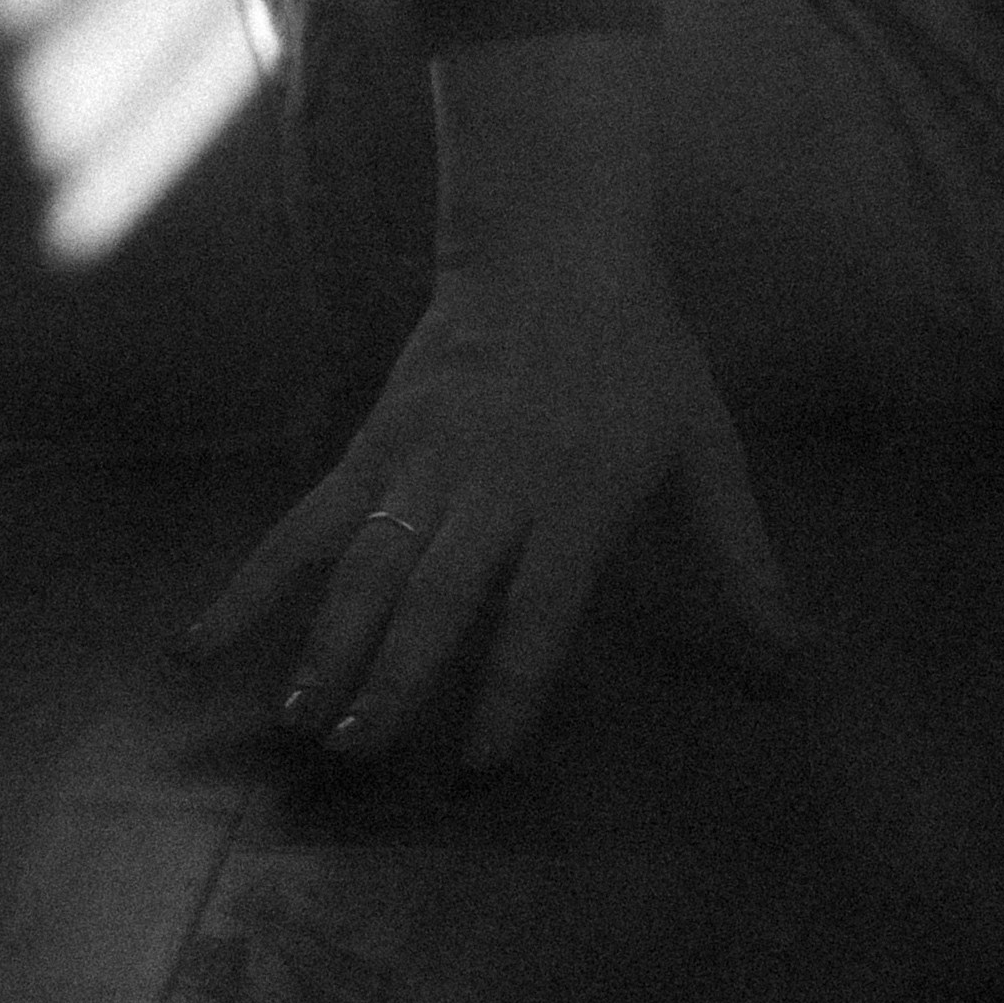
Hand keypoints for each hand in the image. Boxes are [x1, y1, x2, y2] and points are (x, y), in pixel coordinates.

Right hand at [180, 257, 798, 772]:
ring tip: (304, 718)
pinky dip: (256, 576)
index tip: (481, 766)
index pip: (539, 612)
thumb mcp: (705, 444)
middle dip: (398, 680)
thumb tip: (796, 650)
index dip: (510, 690)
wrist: (557, 237)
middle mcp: (495, 486)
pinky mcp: (377, 436)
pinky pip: (310, 516)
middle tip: (362, 757)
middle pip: (438, 594)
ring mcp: (426, 458)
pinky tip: (207, 638)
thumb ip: (741, 554)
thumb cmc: (640, 351)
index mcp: (577, 495)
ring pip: (369, 563)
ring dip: (331, 642)